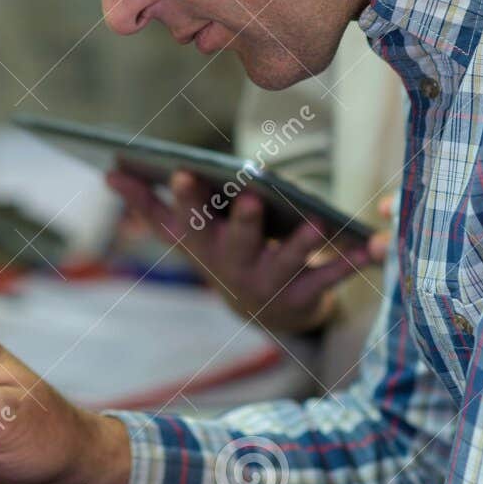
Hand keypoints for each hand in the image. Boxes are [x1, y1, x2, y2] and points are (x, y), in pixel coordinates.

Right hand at [110, 167, 375, 339]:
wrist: (262, 313)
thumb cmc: (219, 255)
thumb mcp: (183, 234)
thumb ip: (147, 203)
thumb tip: (108, 171)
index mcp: (204, 247)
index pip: (191, 220)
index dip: (188, 198)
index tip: (186, 170)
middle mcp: (234, 267)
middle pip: (237, 243)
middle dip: (244, 221)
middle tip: (252, 194)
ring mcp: (271, 284)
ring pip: (287, 263)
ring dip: (301, 244)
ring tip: (316, 222)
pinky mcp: (306, 297)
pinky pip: (332, 279)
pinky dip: (355, 263)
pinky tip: (374, 245)